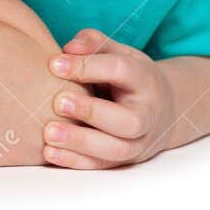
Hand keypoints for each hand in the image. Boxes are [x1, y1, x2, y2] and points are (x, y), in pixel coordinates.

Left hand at [42, 28, 172, 168]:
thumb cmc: (128, 76)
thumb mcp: (117, 52)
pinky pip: (101, 165)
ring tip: (49, 132)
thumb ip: (94, 43)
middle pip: (127, 121)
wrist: (160, 110)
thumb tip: (69, 49)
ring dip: (81, 142)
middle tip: (59, 102)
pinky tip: (49, 152)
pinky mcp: (123, 160)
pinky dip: (75, 161)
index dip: (88, 66)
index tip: (54, 64)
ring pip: (115, 150)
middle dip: (91, 112)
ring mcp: (138, 142)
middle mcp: (146, 115)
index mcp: (145, 81)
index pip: (122, 71)